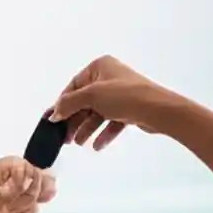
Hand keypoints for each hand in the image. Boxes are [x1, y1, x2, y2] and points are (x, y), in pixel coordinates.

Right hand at [49, 55, 175, 149]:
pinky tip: (97, 146)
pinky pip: (111, 121)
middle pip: (85, 101)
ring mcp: (120, 94)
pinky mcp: (130, 109)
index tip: (54, 120)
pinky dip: (103, 133)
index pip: (74, 86)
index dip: (63, 104)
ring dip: (87, 128)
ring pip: (97, 113)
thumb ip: (69, 104)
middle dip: (75, 120)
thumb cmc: (125, 96)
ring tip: (80, 143)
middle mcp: (109, 78)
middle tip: (65, 137)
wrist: (159, 110)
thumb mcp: (91, 96)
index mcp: (100, 67)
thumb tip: (53, 114)